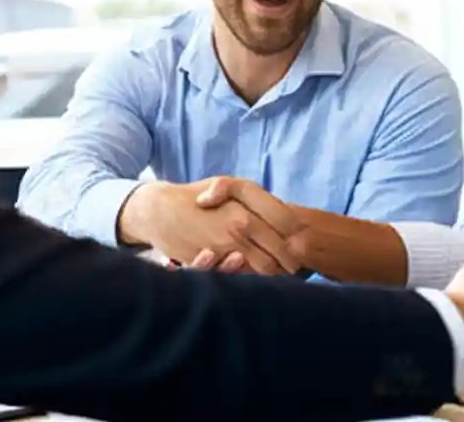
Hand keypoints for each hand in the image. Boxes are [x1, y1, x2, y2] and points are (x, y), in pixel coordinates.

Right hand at [187, 177, 307, 274]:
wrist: (159, 211)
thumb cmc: (196, 196)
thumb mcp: (227, 184)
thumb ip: (256, 196)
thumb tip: (284, 216)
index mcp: (247, 198)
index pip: (289, 221)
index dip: (300, 234)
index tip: (304, 242)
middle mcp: (241, 221)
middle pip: (283, 248)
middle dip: (294, 259)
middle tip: (300, 265)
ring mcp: (228, 243)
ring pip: (266, 266)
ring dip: (278, 272)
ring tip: (283, 274)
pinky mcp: (215, 261)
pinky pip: (244, 275)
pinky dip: (256, 279)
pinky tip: (259, 278)